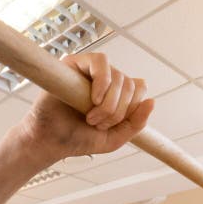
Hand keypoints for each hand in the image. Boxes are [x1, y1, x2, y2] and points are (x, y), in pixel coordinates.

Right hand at [18, 53, 153, 163]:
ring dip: (109, 104)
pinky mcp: (75, 63)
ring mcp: (91, 70)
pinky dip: (103, 82)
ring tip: (91, 117)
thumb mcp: (114, 139)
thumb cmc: (78, 139)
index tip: (113, 125)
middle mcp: (105, 79)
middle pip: (130, 85)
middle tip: (97, 125)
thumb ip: (136, 124)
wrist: (50, 141)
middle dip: (118, 111)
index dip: (132, 108)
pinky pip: (101, 62)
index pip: (139, 88)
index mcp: (115, 93)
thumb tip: (152, 101)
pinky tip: (94, 99)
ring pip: (119, 76)